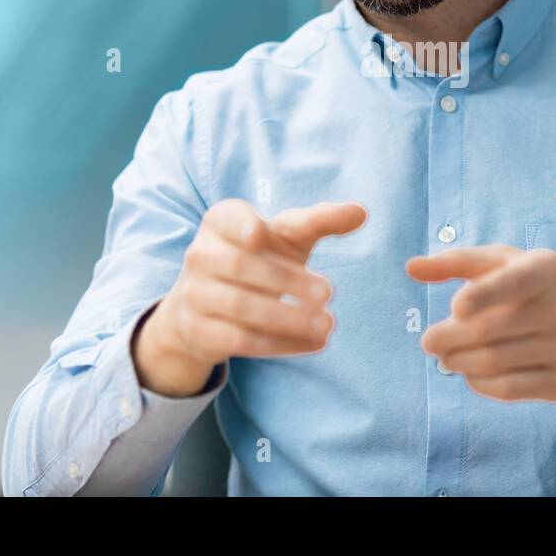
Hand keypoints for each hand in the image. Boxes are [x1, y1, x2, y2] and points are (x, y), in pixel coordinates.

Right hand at [134, 198, 367, 395]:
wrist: (207, 305)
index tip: (258, 234)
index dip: (240, 225)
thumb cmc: (259, 258)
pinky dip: (281, 344)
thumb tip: (361, 211)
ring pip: (242, 307)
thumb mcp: (287, 236)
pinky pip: (241, 340)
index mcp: (220, 222)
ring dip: (288, 318)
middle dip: (287, 280)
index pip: (228, 217)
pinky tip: (314, 344)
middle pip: (242, 266)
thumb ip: (320, 221)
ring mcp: (194, 294)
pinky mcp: (199, 331)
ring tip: (328, 324)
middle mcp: (200, 254)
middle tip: (328, 292)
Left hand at [406, 244, 555, 407]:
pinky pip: (509, 389)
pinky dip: (479, 383)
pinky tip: (470, 373)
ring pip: (494, 363)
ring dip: (458, 363)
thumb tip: (411, 267)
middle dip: (448, 338)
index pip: (512, 282)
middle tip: (429, 341)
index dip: (482, 295)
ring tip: (446, 358)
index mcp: (545, 270)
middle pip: (488, 331)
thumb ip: (458, 262)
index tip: (456, 307)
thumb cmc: (541, 287)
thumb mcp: (509, 263)